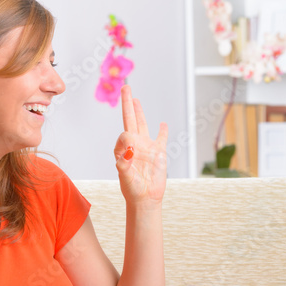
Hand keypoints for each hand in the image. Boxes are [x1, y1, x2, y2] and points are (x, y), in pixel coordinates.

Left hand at [114, 85, 167, 205]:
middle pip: (130, 119)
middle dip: (128, 104)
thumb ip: (124, 162)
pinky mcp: (159, 152)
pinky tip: (163, 124)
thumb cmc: (132, 189)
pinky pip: (161, 138)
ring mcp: (147, 147)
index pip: (124, 134)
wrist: (146, 198)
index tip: (132, 152)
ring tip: (135, 99)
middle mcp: (134, 144)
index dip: (127, 140)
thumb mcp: (125, 176)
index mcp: (123, 148)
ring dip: (139, 112)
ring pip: (143, 124)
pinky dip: (163, 131)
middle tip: (126, 87)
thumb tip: (129, 148)